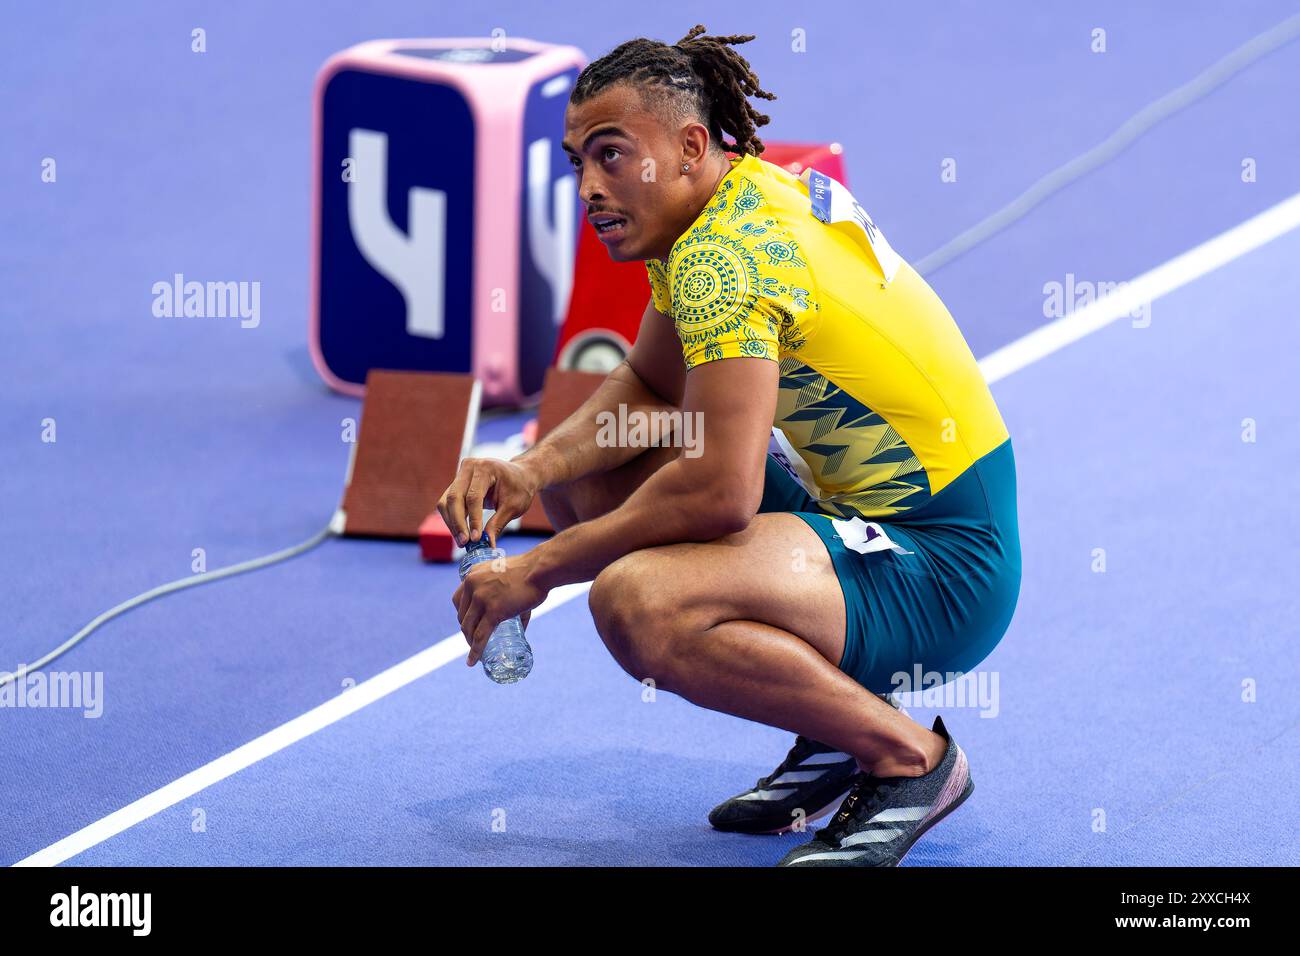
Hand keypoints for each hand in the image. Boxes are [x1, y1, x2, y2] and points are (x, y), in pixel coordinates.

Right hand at [438, 456, 542, 546]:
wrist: (519, 475)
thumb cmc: (519, 488)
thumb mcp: (514, 506)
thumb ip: (498, 524)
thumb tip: (488, 545)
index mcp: (486, 468)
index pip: (473, 496)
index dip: (473, 519)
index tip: (475, 538)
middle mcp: (469, 467)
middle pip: (455, 498)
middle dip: (458, 523)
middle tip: (464, 543)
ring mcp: (460, 474)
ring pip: (447, 502)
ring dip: (452, 523)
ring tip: (462, 542)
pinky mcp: (456, 484)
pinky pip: (448, 503)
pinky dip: (452, 520)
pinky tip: (461, 533)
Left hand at [453, 551, 546, 666]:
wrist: (539, 569)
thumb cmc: (530, 572)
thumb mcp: (508, 579)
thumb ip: (508, 597)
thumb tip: (520, 628)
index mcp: (472, 575)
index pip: (458, 600)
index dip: (462, 615)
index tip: (469, 624)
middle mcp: (472, 586)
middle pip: (462, 616)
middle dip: (466, 631)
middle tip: (475, 640)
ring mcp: (482, 599)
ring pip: (469, 627)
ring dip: (470, 642)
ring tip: (476, 652)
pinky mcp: (494, 611)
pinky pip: (480, 635)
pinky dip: (475, 650)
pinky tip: (473, 661)